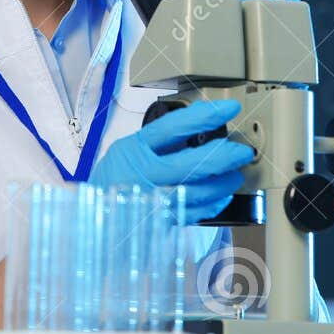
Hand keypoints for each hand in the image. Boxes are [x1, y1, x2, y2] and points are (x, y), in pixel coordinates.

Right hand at [89, 99, 253, 219]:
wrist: (91, 219)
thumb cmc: (112, 181)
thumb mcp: (127, 151)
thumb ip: (159, 140)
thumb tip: (199, 121)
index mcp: (134, 150)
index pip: (173, 127)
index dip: (204, 116)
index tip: (228, 108)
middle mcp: (144, 176)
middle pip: (193, 164)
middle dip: (224, 156)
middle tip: (242, 151)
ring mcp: (153, 203)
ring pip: (199, 192)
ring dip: (223, 183)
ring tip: (235, 175)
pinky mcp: (160, 225)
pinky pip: (195, 214)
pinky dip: (212, 205)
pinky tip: (221, 196)